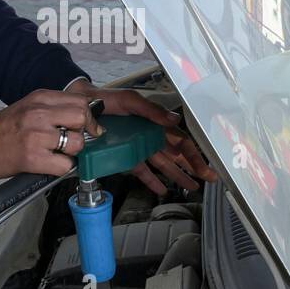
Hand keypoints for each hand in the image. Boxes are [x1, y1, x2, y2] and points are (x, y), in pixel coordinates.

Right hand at [0, 89, 100, 179]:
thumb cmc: (3, 130)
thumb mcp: (28, 107)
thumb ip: (53, 108)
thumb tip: (83, 117)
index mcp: (39, 98)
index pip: (79, 101)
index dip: (89, 116)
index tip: (88, 127)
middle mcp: (38, 113)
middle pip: (82, 117)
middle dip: (84, 132)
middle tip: (74, 140)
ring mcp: (36, 135)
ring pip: (77, 143)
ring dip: (72, 152)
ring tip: (57, 153)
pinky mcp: (33, 157)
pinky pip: (65, 165)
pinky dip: (62, 168)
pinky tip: (50, 165)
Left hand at [65, 80, 219, 194]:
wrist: (82, 105)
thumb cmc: (107, 99)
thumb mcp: (130, 100)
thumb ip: (152, 110)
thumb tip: (175, 120)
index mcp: (156, 122)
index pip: (181, 141)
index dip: (194, 155)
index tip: (205, 167)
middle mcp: (150, 136)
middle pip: (176, 155)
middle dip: (192, 167)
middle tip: (207, 180)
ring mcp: (139, 147)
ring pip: (163, 165)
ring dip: (177, 176)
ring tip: (191, 187)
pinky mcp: (125, 157)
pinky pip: (141, 170)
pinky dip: (152, 180)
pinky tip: (162, 189)